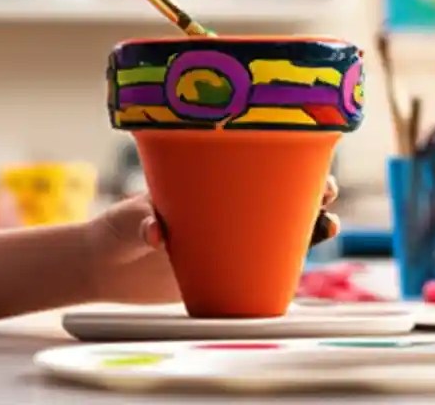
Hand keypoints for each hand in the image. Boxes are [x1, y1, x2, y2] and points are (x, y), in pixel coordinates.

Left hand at [83, 177, 340, 303]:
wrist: (107, 266)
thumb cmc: (117, 229)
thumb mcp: (126, 220)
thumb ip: (140, 221)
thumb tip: (156, 231)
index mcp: (210, 186)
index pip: (256, 169)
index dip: (289, 164)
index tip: (307, 162)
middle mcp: (228, 211)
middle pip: (284, 198)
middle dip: (313, 191)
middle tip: (325, 196)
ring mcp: (232, 241)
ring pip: (285, 233)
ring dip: (312, 228)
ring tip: (327, 227)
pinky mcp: (227, 272)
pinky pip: (266, 269)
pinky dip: (286, 268)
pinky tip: (299, 270)